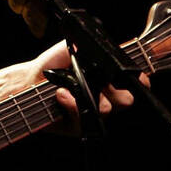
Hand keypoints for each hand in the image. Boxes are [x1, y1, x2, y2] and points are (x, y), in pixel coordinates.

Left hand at [30, 40, 145, 132]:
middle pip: (126, 101)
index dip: (141, 82)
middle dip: (116, 91)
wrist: (29, 80)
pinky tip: (60, 96)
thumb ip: (92, 46)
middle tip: (99, 82)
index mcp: (108, 79)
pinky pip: (84, 121)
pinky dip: (71, 106)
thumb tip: (109, 44)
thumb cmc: (52, 65)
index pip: (135, 84)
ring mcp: (91, 112)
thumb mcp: (73, 47)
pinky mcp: (77, 126)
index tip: (140, 79)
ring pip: (107, 110)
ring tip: (67, 87)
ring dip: (89, 96)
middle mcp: (104, 97)